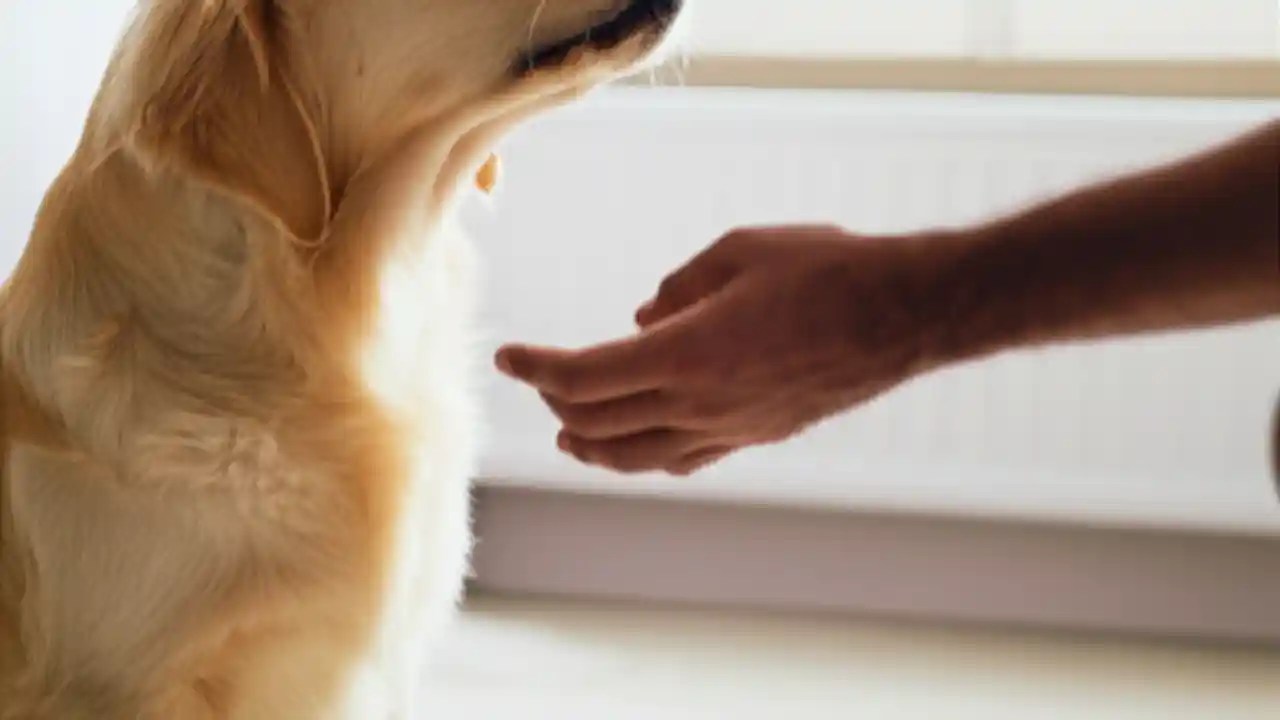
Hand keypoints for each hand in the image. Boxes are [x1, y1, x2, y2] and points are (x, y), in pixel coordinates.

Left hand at [495, 226, 944, 474]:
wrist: (903, 315)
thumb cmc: (825, 270)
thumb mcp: (739, 252)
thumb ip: (678, 286)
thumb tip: (643, 314)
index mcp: (685, 354)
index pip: (582, 376)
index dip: (534, 368)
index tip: (506, 355)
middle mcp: (699, 404)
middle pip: (598, 424)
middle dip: (556, 403)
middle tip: (537, 380)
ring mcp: (729, 429)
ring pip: (637, 458)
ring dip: (592, 446)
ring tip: (568, 435)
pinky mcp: (757, 437)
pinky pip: (684, 459)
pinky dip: (645, 455)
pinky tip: (640, 445)